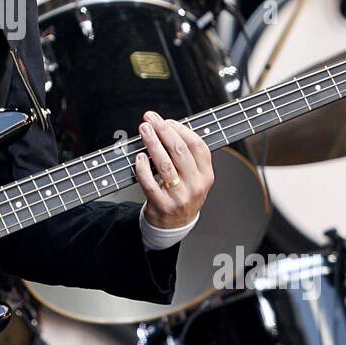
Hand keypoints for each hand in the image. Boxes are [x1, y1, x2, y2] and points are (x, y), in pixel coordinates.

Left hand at [133, 111, 213, 229]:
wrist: (175, 225)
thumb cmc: (183, 193)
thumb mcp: (194, 177)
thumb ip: (187, 156)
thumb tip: (167, 127)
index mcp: (206, 175)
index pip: (197, 146)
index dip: (181, 130)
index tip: (167, 120)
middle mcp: (195, 185)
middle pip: (180, 151)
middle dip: (163, 131)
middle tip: (150, 119)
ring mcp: (179, 196)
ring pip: (164, 165)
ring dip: (152, 143)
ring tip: (144, 130)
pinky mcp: (162, 205)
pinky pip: (149, 183)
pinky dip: (142, 168)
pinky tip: (139, 157)